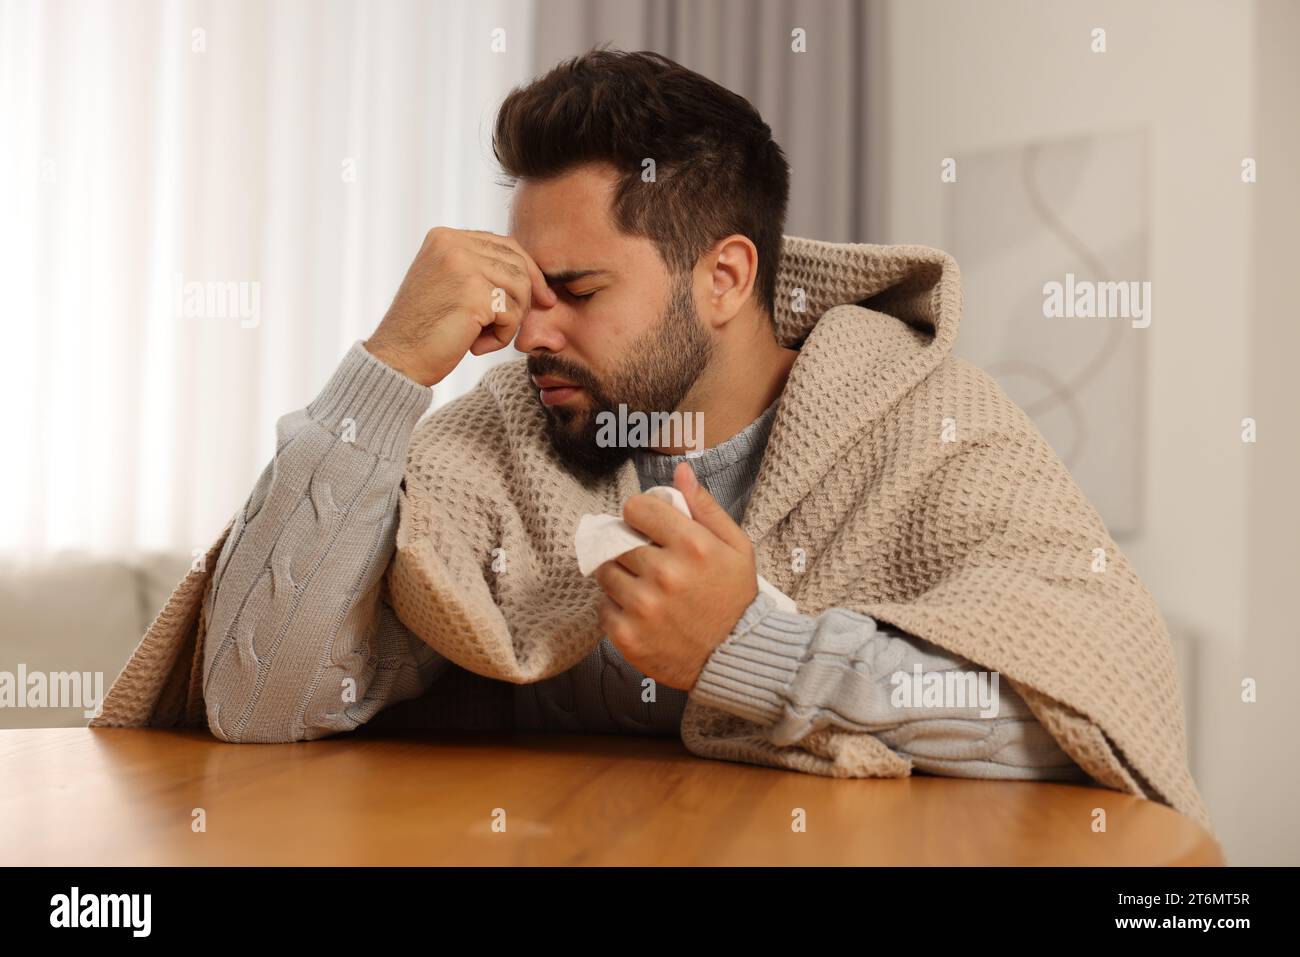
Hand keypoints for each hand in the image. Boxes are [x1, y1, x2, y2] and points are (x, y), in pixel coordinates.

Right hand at [364, 226, 555, 386]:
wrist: (397, 359)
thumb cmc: (425, 329)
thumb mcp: (448, 284)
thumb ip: (477, 268)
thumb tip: (531, 272)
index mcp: (444, 237)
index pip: (505, 245)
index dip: (529, 272)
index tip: (543, 298)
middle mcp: (452, 244)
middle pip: (518, 264)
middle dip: (525, 298)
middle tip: (509, 326)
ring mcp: (463, 266)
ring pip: (520, 287)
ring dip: (511, 320)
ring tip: (482, 337)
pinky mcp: (474, 294)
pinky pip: (513, 314)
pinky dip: (502, 336)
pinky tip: (476, 346)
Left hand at [594, 461, 758, 690]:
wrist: (736, 658)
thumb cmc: (736, 598)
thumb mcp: (736, 546)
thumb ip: (705, 506)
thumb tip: (680, 469)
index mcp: (692, 545)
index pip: (635, 508)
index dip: (641, 516)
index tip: (649, 529)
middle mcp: (665, 574)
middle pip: (617, 541)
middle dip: (630, 547)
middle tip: (650, 563)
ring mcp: (643, 607)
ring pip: (606, 573)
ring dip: (620, 576)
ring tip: (645, 588)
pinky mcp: (627, 636)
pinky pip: (603, 608)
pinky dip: (617, 609)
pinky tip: (642, 613)